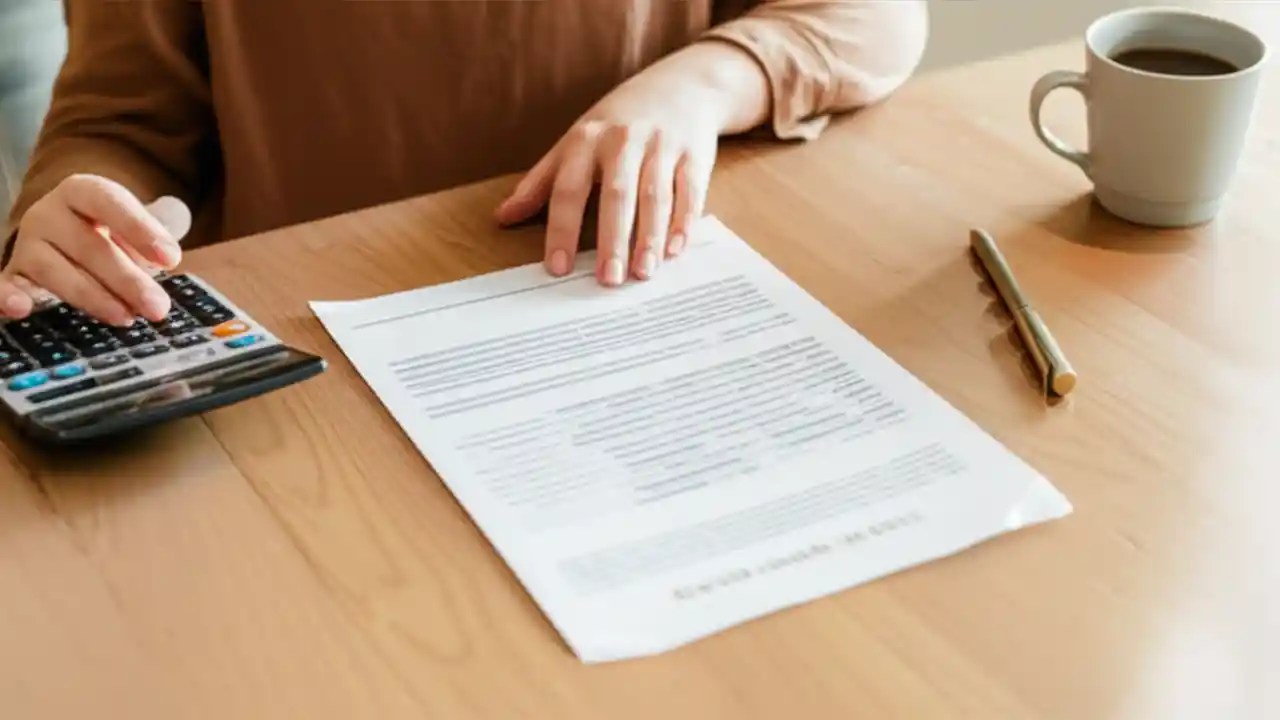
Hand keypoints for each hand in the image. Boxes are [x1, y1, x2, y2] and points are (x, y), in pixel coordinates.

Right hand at [1, 175, 188, 325]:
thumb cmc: (107, 235)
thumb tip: (166, 258)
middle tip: (157, 306)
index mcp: (82, 193)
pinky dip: (6, 297)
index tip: (171, 259)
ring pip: (54, 270)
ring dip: (92, 296)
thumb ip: (149, 243)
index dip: (139, 228)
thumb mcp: (131, 230)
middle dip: (127, 279)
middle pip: (88, 245)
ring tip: (125, 317)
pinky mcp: (12, 275)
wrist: (62, 241)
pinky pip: (3, 285)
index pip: (108, 202)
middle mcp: (49, 214)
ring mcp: (27, 245)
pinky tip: (21, 310)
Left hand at [494, 41, 769, 286]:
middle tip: (608, 281)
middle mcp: (623, 140)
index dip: (562, 229)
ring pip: (655, 196)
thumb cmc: (619, 121)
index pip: (568, 189)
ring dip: (649, 238)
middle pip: (616, 196)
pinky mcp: (695, 153)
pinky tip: (674, 251)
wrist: (683, 84)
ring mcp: (662, 145)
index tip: (558, 268)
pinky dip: (683, 222)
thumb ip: (540, 181)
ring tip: (643, 274)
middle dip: (612, 240)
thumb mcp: (576, 141)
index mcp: (587, 139)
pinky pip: (690, 191)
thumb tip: (502, 218)